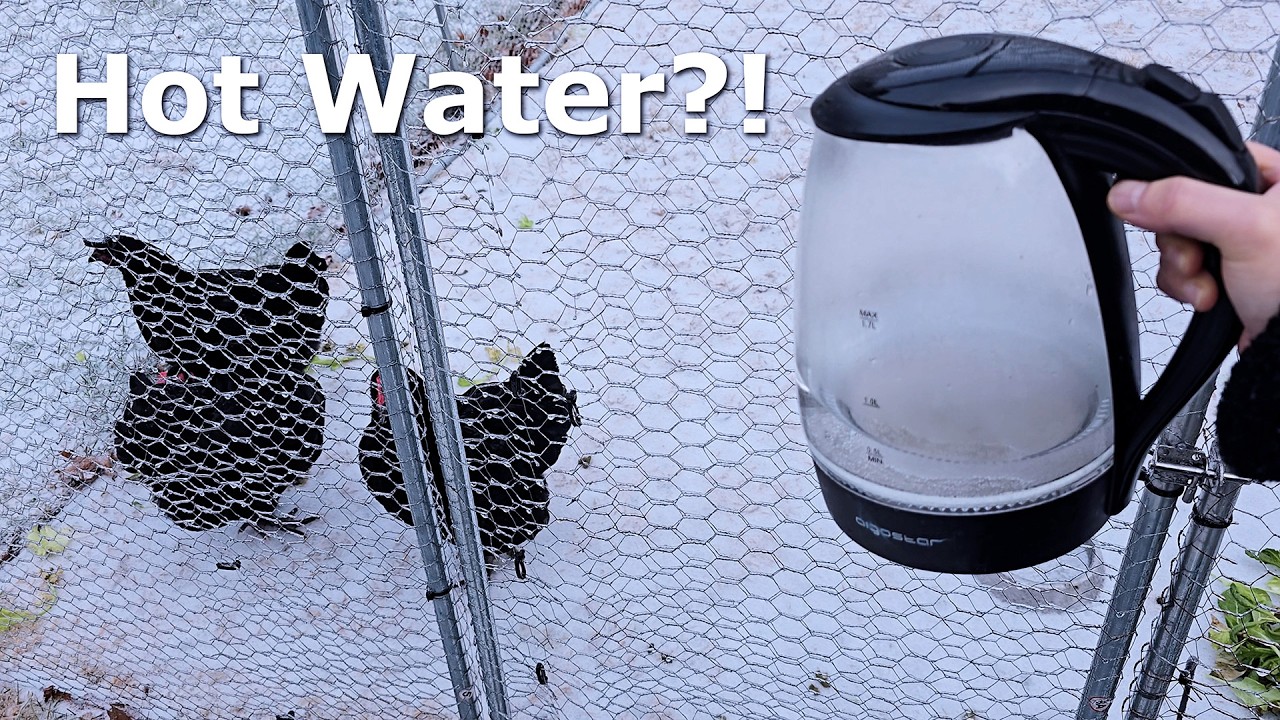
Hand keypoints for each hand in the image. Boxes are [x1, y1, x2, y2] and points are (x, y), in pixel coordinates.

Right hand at [1107, 141, 1279, 349]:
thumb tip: (1127, 193)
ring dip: (1181, 269)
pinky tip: (1210, 297)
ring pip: (1180, 241)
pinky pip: (1184, 270)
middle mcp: (1261, 208)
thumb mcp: (1244, 228)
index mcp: (1279, 178)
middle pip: (1184, 205)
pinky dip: (1187, 286)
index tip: (1166, 205)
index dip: (1180, 182)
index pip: (1209, 159)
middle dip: (1179, 239)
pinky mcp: (1230, 275)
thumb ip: (1181, 202)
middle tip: (1198, 257)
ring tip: (1207, 286)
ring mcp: (1243, 245)